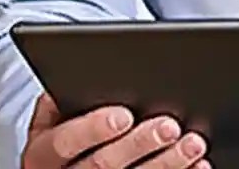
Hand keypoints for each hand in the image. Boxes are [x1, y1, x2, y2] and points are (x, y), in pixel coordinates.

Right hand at [22, 93, 209, 168]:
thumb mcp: (55, 115)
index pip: (64, 142)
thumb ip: (65, 99)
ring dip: (166, 165)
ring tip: (193, 144)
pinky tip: (197, 167)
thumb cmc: (66, 132)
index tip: (124, 115)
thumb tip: (83, 78)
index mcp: (41, 153)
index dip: (93, 129)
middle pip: (102, 166)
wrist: (64, 168)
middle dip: (139, 145)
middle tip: (170, 126)